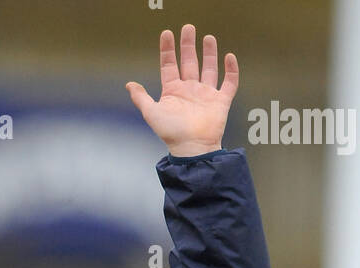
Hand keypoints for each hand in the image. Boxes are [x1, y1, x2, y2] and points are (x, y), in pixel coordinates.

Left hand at [126, 23, 237, 156]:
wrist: (192, 148)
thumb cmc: (171, 133)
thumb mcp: (151, 113)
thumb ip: (141, 98)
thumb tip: (129, 84)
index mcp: (172, 91)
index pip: (169, 65)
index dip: (167, 49)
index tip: (167, 33)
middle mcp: (189, 90)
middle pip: (189, 62)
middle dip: (188, 45)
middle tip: (188, 27)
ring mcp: (206, 95)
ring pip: (209, 68)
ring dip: (209, 53)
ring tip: (208, 37)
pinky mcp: (221, 101)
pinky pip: (229, 83)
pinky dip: (231, 70)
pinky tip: (229, 57)